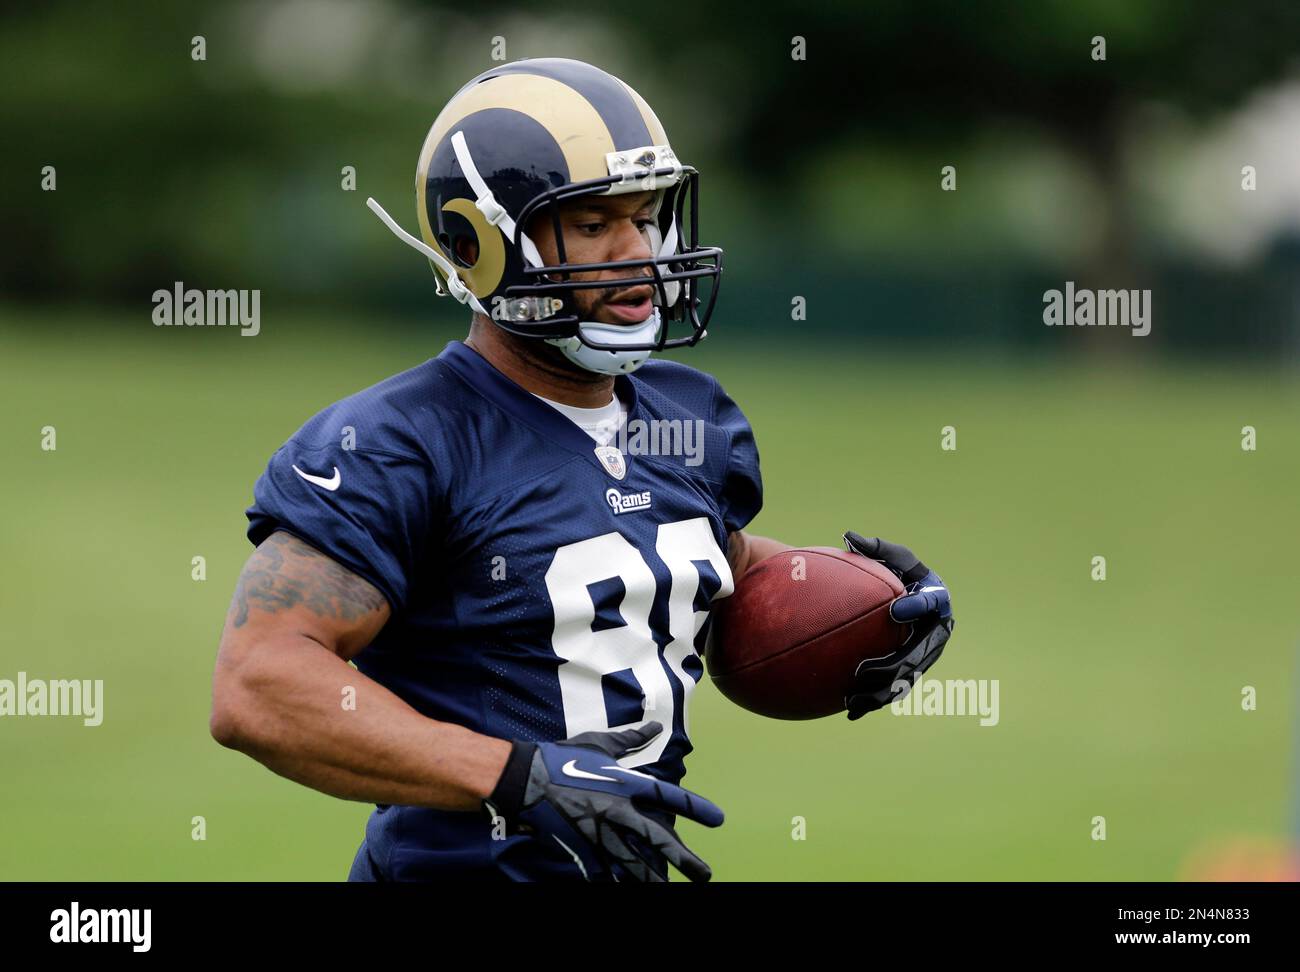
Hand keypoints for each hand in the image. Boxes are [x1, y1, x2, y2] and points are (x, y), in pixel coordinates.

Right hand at [482, 721, 723, 881]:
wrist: (525, 777)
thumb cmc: (563, 756)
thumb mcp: (600, 743)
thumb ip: (631, 740)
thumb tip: (656, 727)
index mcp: (625, 783)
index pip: (669, 797)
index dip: (695, 808)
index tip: (718, 819)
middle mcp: (617, 810)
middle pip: (657, 839)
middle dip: (683, 859)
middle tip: (704, 875)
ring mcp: (598, 831)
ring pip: (633, 862)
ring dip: (653, 879)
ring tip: (669, 890)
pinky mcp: (580, 846)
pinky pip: (602, 869)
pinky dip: (614, 880)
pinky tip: (627, 889)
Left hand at [841, 532, 954, 719]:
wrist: (904, 597)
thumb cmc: (898, 571)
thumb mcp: (890, 556)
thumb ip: (873, 548)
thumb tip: (849, 538)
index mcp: (937, 599)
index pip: (933, 602)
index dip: (918, 607)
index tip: (895, 610)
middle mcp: (937, 631)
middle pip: (918, 653)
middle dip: (893, 665)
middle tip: (864, 669)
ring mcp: (926, 655)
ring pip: (905, 678)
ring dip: (881, 692)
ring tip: (853, 697)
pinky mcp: (912, 670)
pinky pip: (894, 688)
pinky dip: (874, 700)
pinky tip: (849, 709)